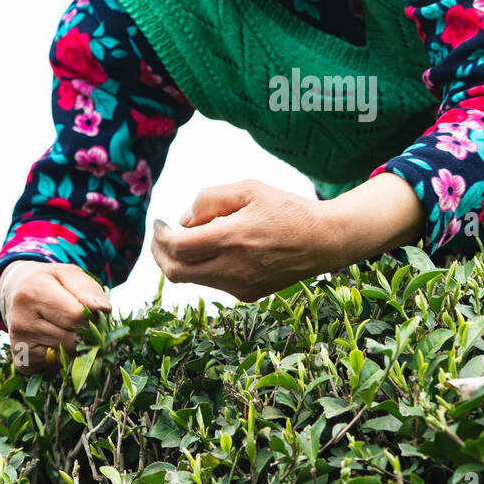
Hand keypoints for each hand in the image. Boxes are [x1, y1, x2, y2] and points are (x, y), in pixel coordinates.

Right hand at [4, 262, 111, 374]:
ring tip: (71, 330)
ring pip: (68, 356)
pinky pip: (58, 367)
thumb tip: (103, 309)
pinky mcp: (22, 362)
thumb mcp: (69, 275)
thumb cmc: (49, 283)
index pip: (76, 316)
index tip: (94, 312)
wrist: (16, 294)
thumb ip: (87, 289)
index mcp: (33, 293)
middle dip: (87, 334)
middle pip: (73, 340)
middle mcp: (22, 321)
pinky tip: (57, 340)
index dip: (93, 317)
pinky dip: (65, 357)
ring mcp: (19, 345)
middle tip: (86, 323)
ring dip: (77, 347)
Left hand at [150, 179, 341, 301]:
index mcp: (231, 238)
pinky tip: (220, 250)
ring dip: (182, 261)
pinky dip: (206, 268)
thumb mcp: (249, 188)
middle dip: (160, 254)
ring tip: (191, 239)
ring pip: (193, 279)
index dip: (160, 236)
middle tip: (160, 237)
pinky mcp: (248, 294)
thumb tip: (183, 222)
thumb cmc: (287, 209)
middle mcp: (232, 268)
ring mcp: (240, 286)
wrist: (324, 241)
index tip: (159, 223)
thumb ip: (209, 199)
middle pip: (176, 271)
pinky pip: (214, 283)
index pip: (177, 247)